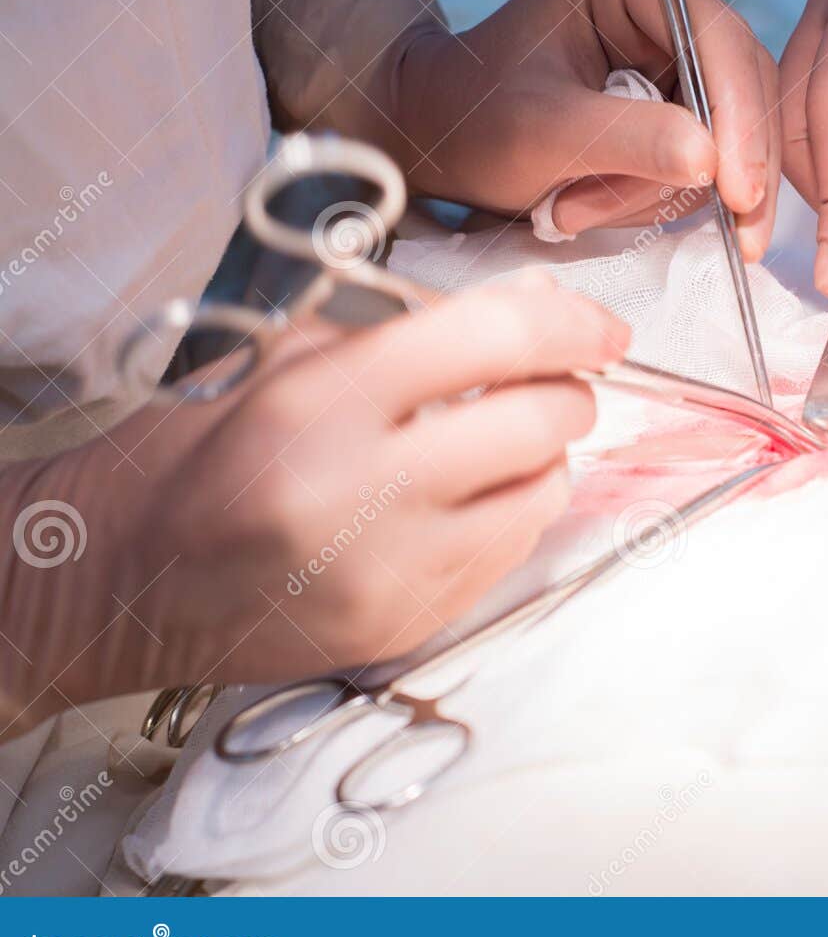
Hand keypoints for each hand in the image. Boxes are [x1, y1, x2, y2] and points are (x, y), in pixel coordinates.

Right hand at [2, 272, 625, 717]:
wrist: (119, 584)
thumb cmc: (194, 458)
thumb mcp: (286, 362)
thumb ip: (409, 334)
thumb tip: (528, 309)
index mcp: (322, 401)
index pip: (496, 337)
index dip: (571, 322)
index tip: (601, 327)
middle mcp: (360, 491)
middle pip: (541, 422)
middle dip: (568, 393)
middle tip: (553, 384)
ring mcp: (388, 572)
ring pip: (544, 496)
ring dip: (545, 459)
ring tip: (499, 447)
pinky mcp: (402, 627)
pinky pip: (508, 557)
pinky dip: (509, 516)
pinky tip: (464, 502)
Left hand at [391, 0, 779, 256]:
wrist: (444, 139)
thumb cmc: (475, 119)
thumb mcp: (545, 132)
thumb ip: (629, 140)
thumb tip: (710, 161)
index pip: (715, 37)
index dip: (738, 117)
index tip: (740, 194)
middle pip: (740, 86)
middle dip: (714, 167)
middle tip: (718, 237)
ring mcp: (672, 51)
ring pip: (728, 131)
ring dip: (665, 191)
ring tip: (576, 209)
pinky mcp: (676, 98)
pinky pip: (706, 157)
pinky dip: (657, 197)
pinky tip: (591, 204)